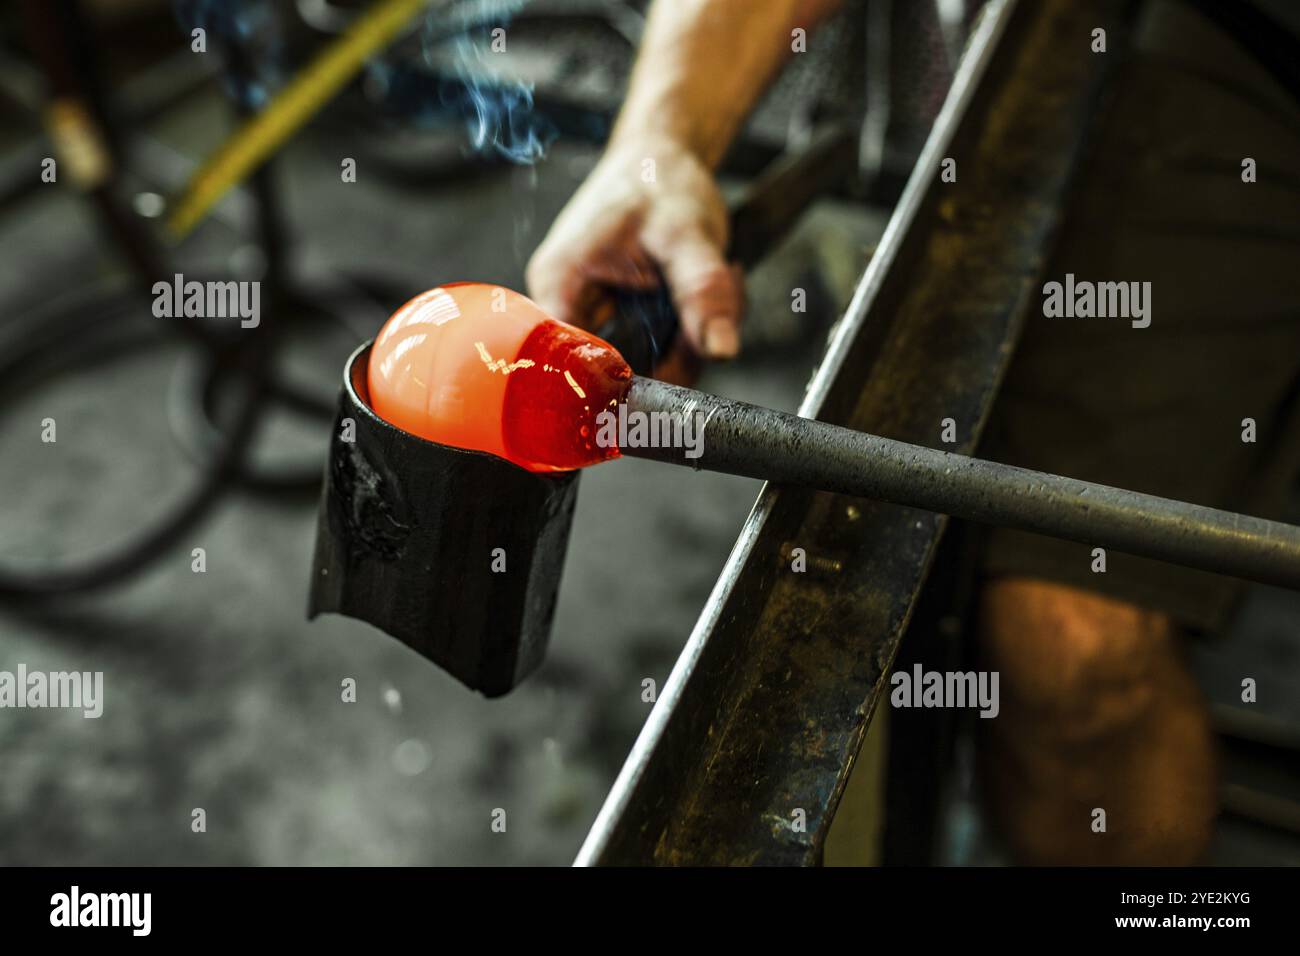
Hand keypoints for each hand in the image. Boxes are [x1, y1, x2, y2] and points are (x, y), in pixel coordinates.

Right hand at [526, 137, 743, 376]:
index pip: (575, 365)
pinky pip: (660, 347)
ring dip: (695, 335)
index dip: (628, 379)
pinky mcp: (622, 320)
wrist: (663, 156)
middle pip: (617, 372)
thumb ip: (702, 292)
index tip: (679, 360)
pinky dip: (695, 327)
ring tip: (720, 276)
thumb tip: (722, 350)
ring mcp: (595, 317)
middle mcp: (567, 309)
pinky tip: (711, 284)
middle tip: (720, 294)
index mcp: (558, 286)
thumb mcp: (684, 234)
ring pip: (648, 363)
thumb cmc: (658, 181)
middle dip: (679, 349)